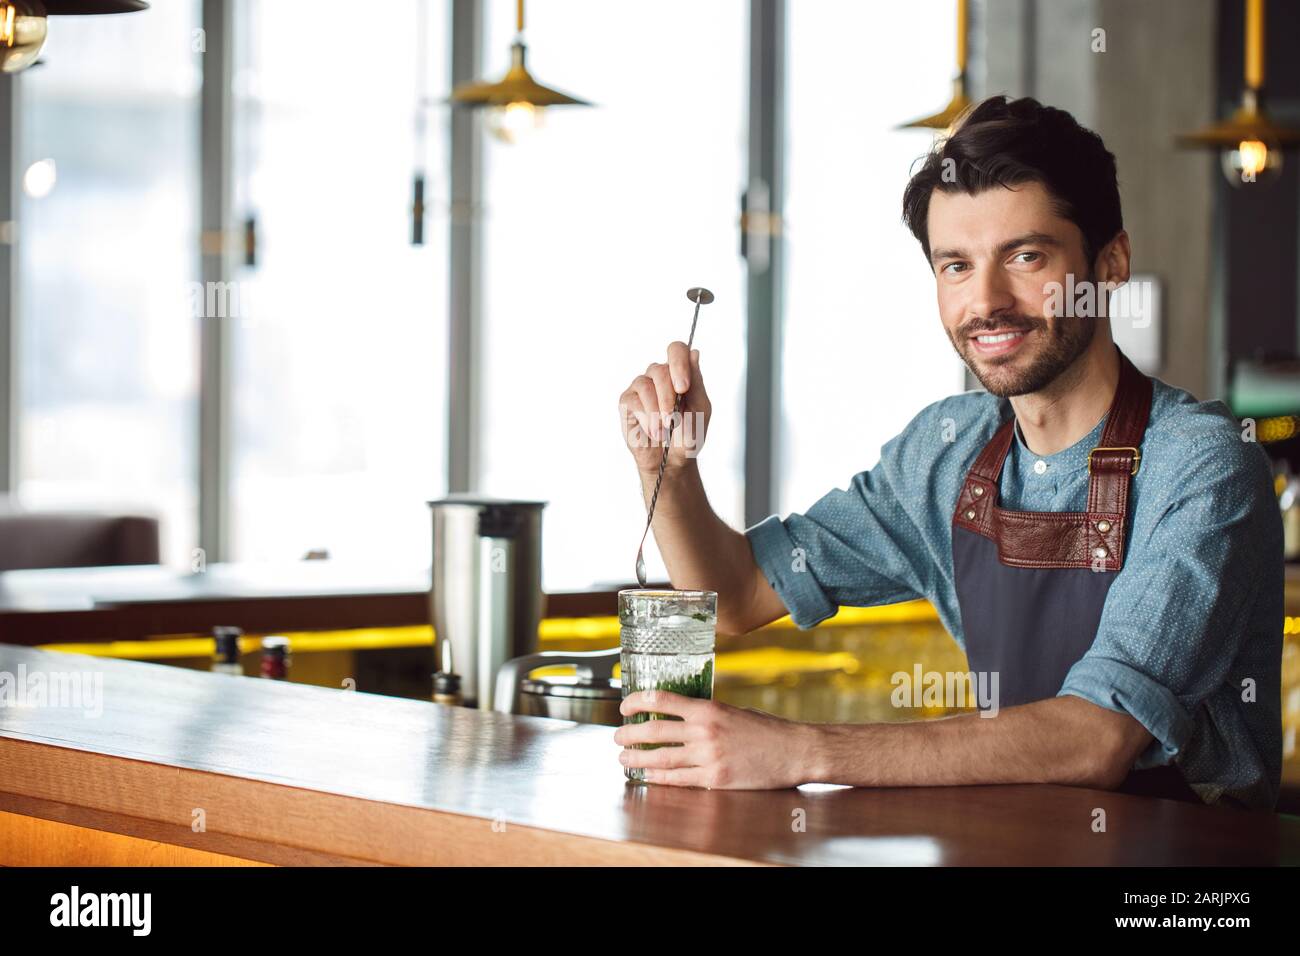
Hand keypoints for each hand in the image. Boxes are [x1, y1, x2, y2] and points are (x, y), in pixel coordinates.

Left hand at [613, 689, 815, 788]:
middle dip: (630, 734)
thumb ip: (706, 715)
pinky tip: (646, 775)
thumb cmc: (766, 730)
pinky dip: (658, 777)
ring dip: (636, 758)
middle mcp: (704, 731)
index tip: (624, 706)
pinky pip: (678, 779)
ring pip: (661, 757)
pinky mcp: (715, 778)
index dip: (638, 702)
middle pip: (654, 731)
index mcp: (708, 708)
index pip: (662, 700)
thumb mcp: (733, 711)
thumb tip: (679, 717)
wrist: (794, 750)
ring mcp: (709, 756)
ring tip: (623, 759)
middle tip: (617, 737)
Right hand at [618, 341, 710, 474]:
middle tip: (673, 420)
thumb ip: (697, 382)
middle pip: (660, 370)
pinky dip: (646, 418)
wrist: (672, 460)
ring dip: (657, 411)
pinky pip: (634, 401)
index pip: (677, 350)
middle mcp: (658, 375)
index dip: (679, 364)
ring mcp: (641, 386)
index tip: (683, 388)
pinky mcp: (627, 401)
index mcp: (679, 373)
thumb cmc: (688, 434)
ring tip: (664, 430)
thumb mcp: (700, 409)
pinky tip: (654, 431)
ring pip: (645, 385)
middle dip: (668, 397)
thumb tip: (694, 353)